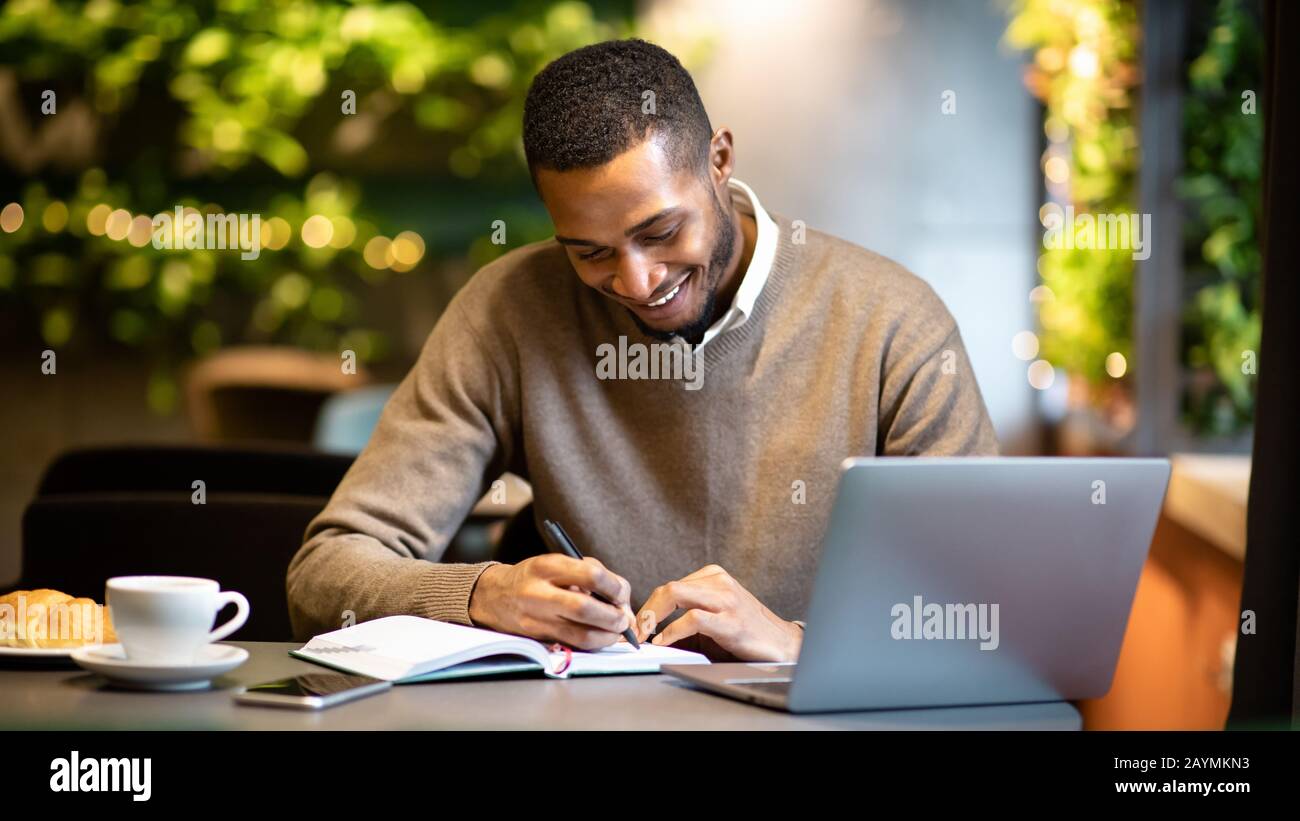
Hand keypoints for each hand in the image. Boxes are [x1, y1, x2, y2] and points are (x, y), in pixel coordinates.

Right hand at [468, 555, 633, 650]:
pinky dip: (593, 643)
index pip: (591, 575)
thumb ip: (593, 576)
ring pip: (580, 633)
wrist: (496, 596)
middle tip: (623, 619)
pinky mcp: (537, 637)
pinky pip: (573, 644)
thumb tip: (623, 604)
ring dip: (606, 636)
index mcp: (547, 565)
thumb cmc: (538, 577)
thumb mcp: (560, 563)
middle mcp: (538, 592)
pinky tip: (600, 637)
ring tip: (615, 631)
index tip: (622, 594)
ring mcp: (535, 618)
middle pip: (584, 608)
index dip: (614, 587)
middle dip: (612, 616)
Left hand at [634, 564, 802, 661]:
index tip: (636, 625)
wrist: (782, 644)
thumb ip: (683, 622)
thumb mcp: (711, 621)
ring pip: (676, 595)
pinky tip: (664, 640)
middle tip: (635, 631)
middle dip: (646, 611)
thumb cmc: (745, 633)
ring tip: (645, 635)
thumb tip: (648, 635)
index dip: (648, 607)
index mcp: (713, 576)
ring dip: (653, 618)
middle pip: (669, 588)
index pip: (670, 586)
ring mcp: (726, 599)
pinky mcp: (731, 621)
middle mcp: (719, 582)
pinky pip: (693, 619)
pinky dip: (673, 630)